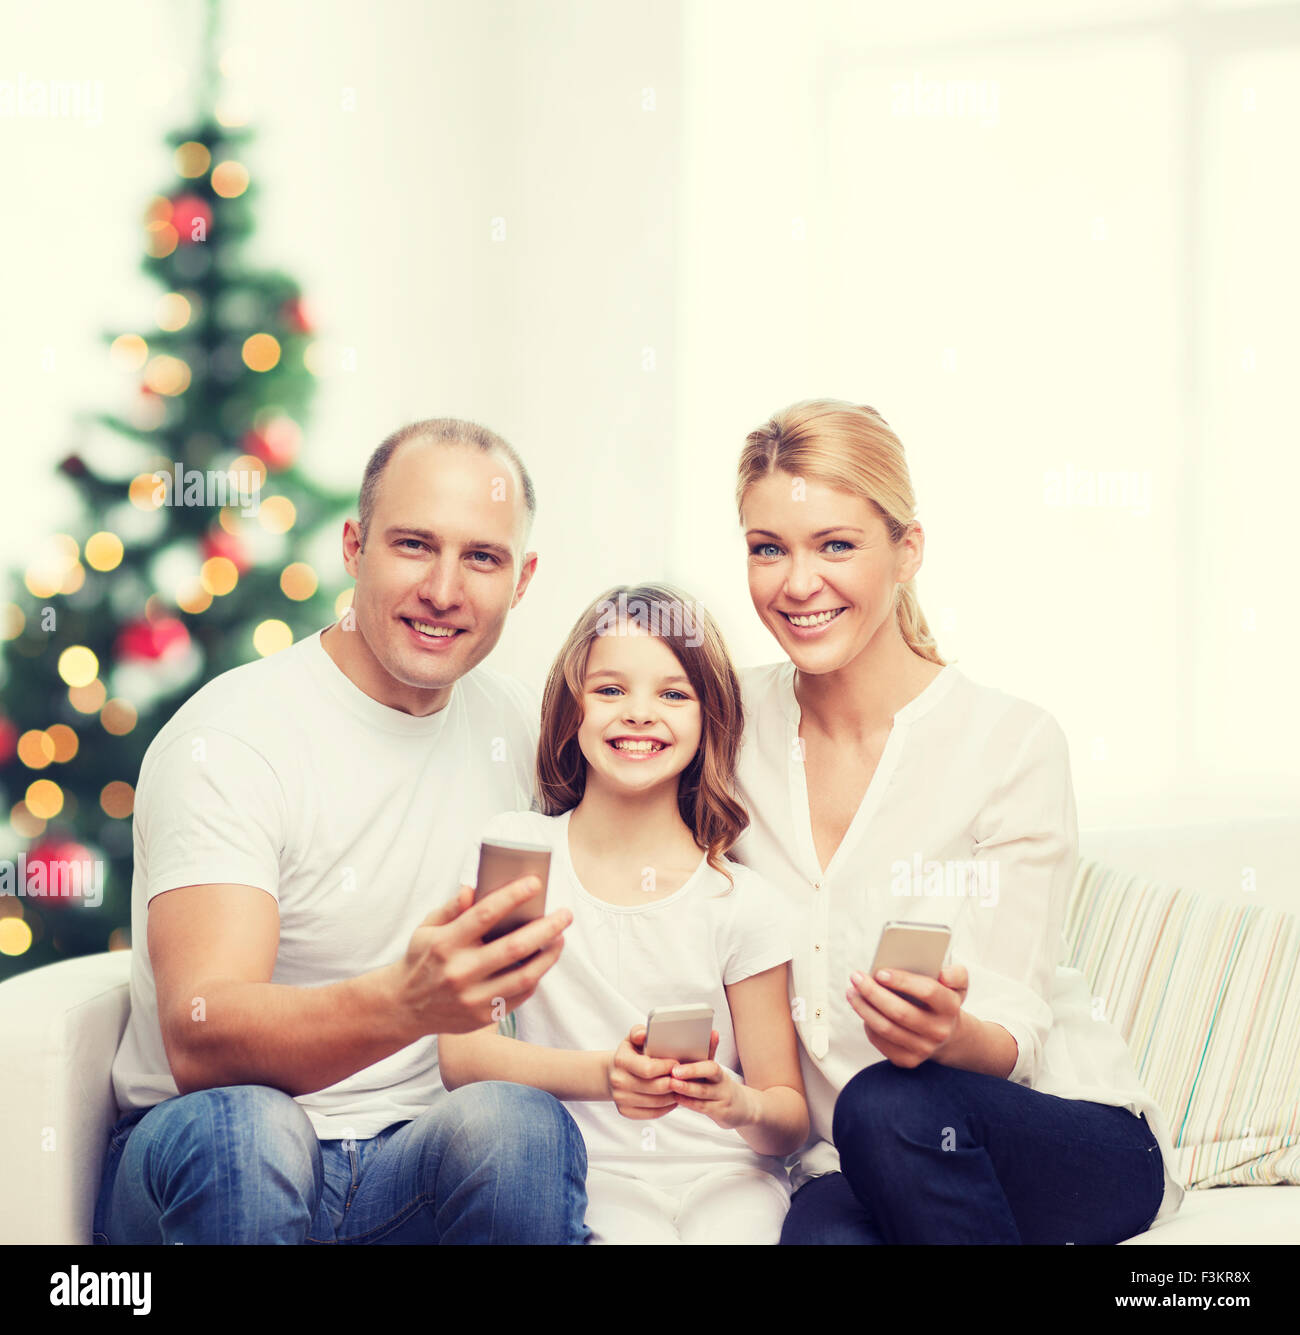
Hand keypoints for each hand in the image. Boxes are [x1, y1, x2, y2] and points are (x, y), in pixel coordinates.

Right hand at [386, 877, 570, 1035]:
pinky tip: (543, 961)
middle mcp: (459, 972)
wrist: (404, 1007)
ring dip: (548, 956)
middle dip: (545, 928)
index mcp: (444, 944)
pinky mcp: (482, 1017)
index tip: (536, 883)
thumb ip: (451, 907)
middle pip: (512, 948)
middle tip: (565, 914)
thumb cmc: (422, 958)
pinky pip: (519, 996)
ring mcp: (471, 998)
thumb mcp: (426, 928)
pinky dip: (536, 977)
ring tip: (561, 938)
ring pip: (523, 977)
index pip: (484, 915)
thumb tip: (473, 888)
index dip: (512, 896)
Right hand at [607, 1025, 678, 1119]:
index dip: (667, 1067)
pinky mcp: (626, 1111)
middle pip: (656, 1087)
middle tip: (684, 1077)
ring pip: (657, 1102)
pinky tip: (673, 1098)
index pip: (649, 1069)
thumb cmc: (629, 1054)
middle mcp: (619, 1081)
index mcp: (621, 1061)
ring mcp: (621, 1099)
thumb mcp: (632, 1039)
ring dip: (674, 1095)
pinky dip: (667, 1107)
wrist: (612, 1073)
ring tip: (681, 1087)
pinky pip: (653, 1113)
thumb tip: (644, 1034)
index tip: (677, 1063)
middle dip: (674, 1082)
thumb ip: (639, 1032)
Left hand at [667, 1030, 753, 1130]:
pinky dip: (689, 1103)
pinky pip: (703, 1107)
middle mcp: (723, 1084)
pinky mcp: (721, 1113)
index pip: (711, 1064)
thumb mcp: (716, 1072)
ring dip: (686, 1088)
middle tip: (674, 1072)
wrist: (743, 1108)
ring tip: (671, 1084)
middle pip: (710, 1073)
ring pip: (704, 1093)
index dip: (697, 1063)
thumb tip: (712, 1031)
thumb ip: (710, 1053)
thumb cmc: (721, 1086)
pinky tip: (677, 1098)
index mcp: (719, 1072)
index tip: (679, 1063)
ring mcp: (722, 1099)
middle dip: (692, 1071)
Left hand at [846, 962, 968, 1067]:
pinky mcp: (908, 1060)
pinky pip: (881, 1041)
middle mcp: (939, 1031)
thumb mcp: (956, 984)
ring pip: (886, 1028)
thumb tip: (943, 974)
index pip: (928, 992)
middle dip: (873, 993)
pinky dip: (868, 1024)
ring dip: (864, 1008)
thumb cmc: (942, 1000)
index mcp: (950, 1007)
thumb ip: (956, 974)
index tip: (880, 972)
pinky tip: (861, 1009)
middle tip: (856, 977)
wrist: (947, 1034)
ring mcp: (923, 1049)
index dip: (903, 981)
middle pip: (900, 1012)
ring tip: (852, 992)